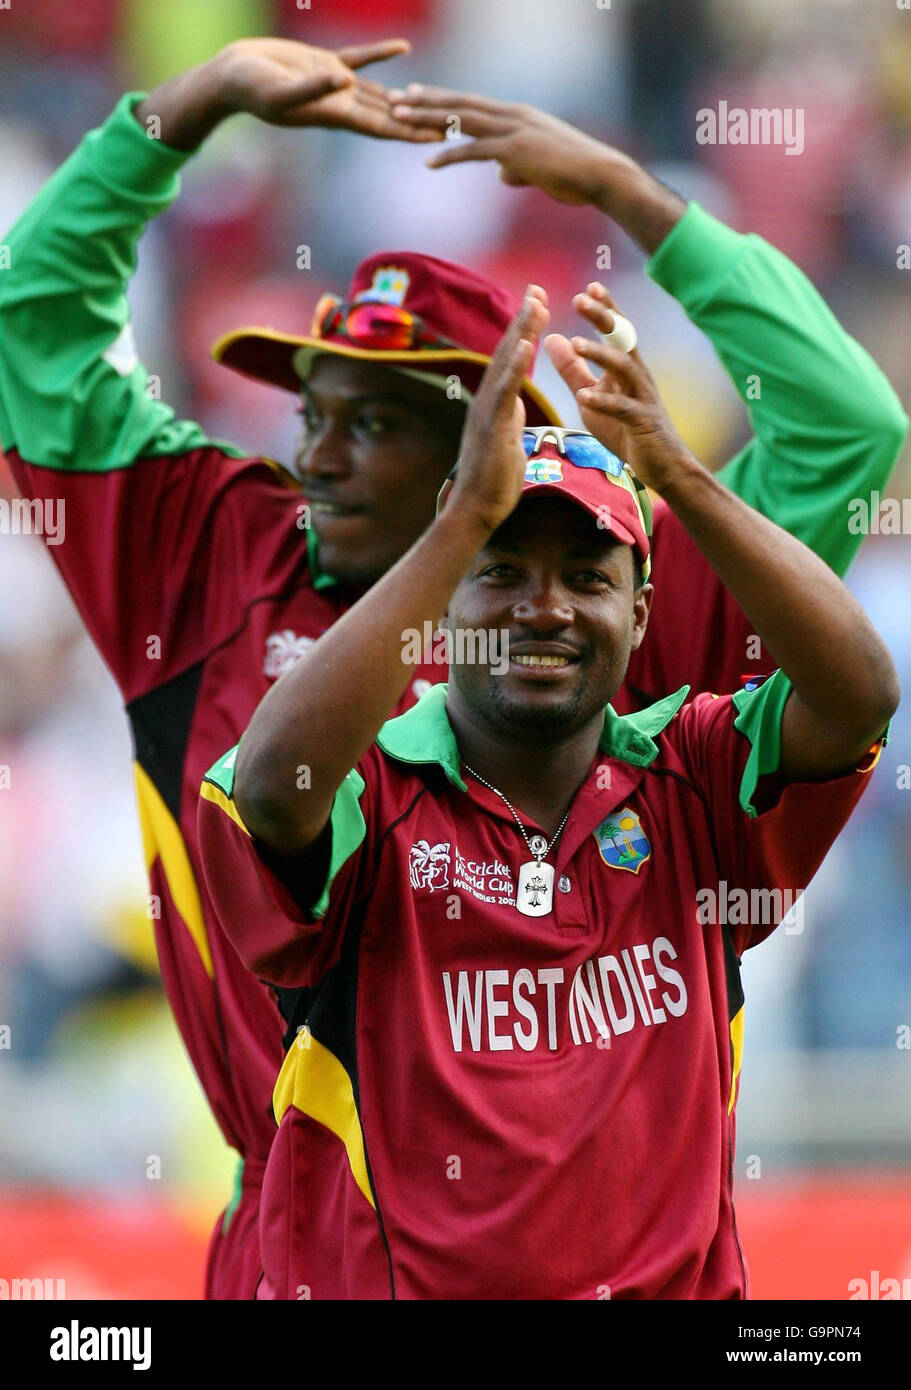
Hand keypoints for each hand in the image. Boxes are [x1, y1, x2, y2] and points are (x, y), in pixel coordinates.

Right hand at [217, 37, 437, 138]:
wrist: (232, 74)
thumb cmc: (252, 89)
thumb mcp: (282, 92)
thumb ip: (314, 87)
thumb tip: (345, 81)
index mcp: (335, 114)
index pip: (383, 126)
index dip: (411, 131)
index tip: (439, 137)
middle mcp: (342, 103)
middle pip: (390, 115)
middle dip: (419, 121)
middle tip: (451, 122)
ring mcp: (336, 83)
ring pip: (381, 92)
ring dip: (407, 96)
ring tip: (435, 99)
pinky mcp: (326, 63)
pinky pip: (361, 59)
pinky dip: (381, 54)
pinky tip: (402, 47)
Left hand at [388, 85, 625, 203]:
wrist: (600, 175)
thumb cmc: (575, 175)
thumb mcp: (539, 168)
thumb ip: (516, 168)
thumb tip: (500, 175)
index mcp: (518, 115)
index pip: (472, 103)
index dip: (442, 98)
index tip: (416, 94)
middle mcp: (512, 115)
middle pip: (459, 103)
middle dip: (424, 100)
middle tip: (394, 98)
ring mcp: (514, 130)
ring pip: (461, 120)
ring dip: (426, 118)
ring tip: (398, 118)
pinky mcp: (516, 151)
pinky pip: (475, 151)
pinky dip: (450, 155)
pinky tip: (428, 162)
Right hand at [446, 287, 549, 533]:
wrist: (476, 509)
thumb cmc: (494, 483)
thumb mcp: (507, 441)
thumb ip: (510, 418)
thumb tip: (515, 405)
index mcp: (494, 404)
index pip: (511, 361)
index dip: (523, 331)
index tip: (537, 304)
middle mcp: (487, 401)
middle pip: (507, 352)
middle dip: (523, 319)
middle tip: (537, 289)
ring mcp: (487, 411)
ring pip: (505, 364)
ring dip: (521, 331)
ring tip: (537, 304)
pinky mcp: (492, 425)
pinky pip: (506, 390)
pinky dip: (515, 365)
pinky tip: (527, 343)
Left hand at [545, 284, 692, 490]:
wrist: (660, 465)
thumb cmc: (625, 429)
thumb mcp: (592, 395)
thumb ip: (572, 369)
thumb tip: (551, 338)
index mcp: (625, 366)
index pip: (615, 330)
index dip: (605, 308)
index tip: (588, 287)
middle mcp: (637, 375)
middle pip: (622, 338)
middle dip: (603, 317)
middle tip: (580, 298)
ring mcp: (641, 397)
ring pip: (623, 367)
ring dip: (600, 354)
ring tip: (576, 343)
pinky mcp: (642, 422)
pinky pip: (622, 408)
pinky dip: (603, 401)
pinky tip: (585, 397)